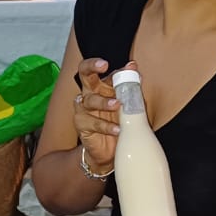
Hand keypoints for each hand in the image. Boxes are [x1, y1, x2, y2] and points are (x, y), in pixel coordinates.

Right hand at [73, 57, 127, 172]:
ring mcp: (83, 109)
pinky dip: (106, 126)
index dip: (102, 64)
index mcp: (100, 86)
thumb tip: (133, 66)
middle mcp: (89, 94)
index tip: (115, 64)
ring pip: (90, 100)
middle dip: (92, 67)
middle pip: (84, 75)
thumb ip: (130, 86)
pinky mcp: (81, 125)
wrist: (109, 151)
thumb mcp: (128, 105)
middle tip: (104, 66)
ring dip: (105, 102)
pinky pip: (93, 123)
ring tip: (117, 105)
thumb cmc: (118, 124)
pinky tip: (117, 129)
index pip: (97, 69)